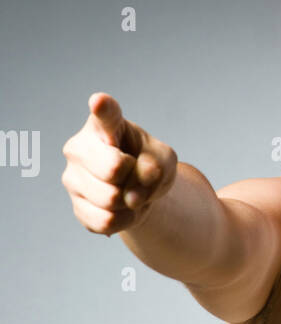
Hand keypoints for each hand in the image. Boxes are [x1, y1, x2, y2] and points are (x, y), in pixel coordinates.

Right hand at [61, 92, 177, 235]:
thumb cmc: (148, 163)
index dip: (102, 107)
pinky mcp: (76, 207)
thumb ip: (156, 166)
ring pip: (110, 199)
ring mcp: (73, 177)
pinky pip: (106, 222)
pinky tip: (123, 210)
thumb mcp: (163, 159)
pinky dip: (125, 220)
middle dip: (133, 177)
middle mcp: (80, 147)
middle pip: (113, 169)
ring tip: (130, 193)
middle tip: (133, 173)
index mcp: (105, 124)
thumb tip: (132, 194)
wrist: (140, 191)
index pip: (105, 114)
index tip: (99, 102)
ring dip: (132, 203)